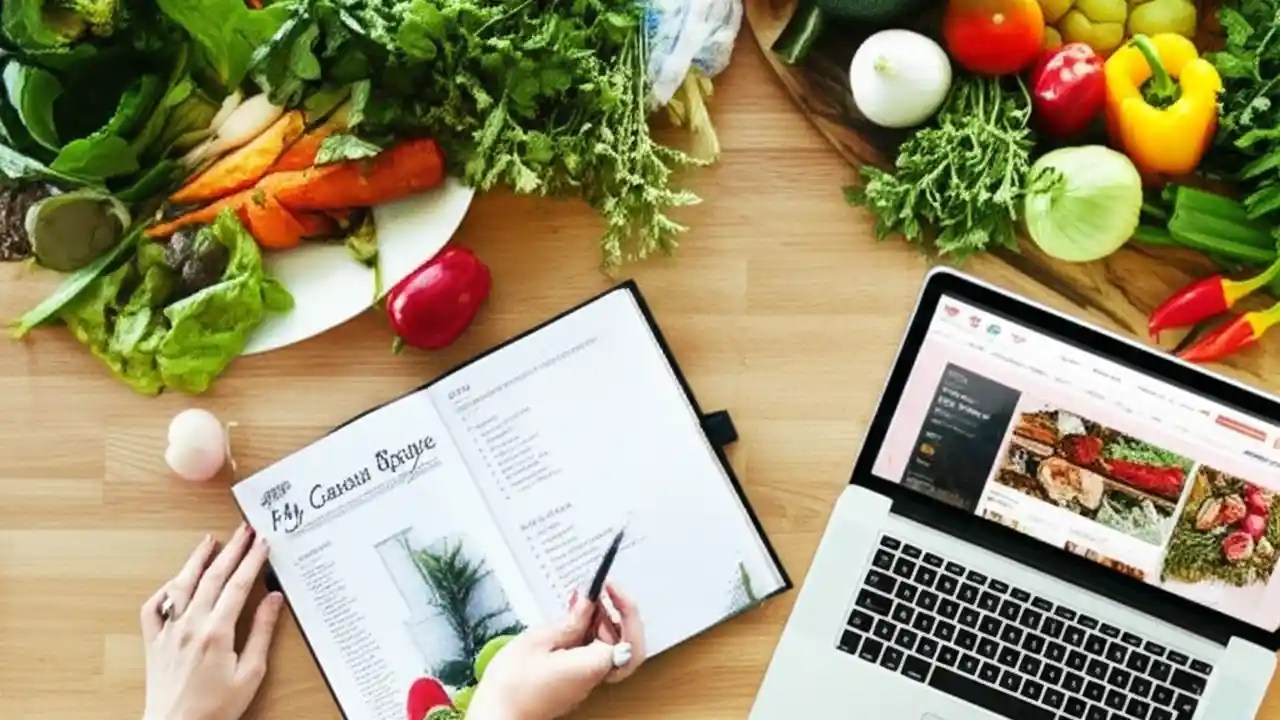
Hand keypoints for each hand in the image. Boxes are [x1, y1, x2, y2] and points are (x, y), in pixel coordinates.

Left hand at [140, 524, 284, 719]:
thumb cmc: (215, 709)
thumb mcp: (250, 673)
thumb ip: (261, 632)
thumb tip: (273, 599)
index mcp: (217, 632)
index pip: (238, 585)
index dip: (252, 560)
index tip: (262, 543)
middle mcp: (190, 626)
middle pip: (213, 577)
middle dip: (231, 550)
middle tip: (244, 530)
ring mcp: (169, 632)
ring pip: (182, 585)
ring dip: (197, 560)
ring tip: (209, 541)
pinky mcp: (154, 642)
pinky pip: (154, 607)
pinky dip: (165, 590)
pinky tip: (176, 582)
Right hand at [466, 583, 645, 719]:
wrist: (496, 717)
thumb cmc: (512, 685)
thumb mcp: (539, 640)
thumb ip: (570, 621)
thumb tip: (588, 603)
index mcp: (593, 666)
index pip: (627, 635)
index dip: (624, 608)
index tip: (609, 587)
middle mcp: (595, 678)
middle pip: (626, 644)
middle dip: (618, 615)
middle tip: (602, 593)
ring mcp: (585, 683)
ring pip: (610, 649)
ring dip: (602, 624)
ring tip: (582, 604)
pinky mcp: (574, 683)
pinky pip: (592, 656)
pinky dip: (589, 636)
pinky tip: (572, 622)